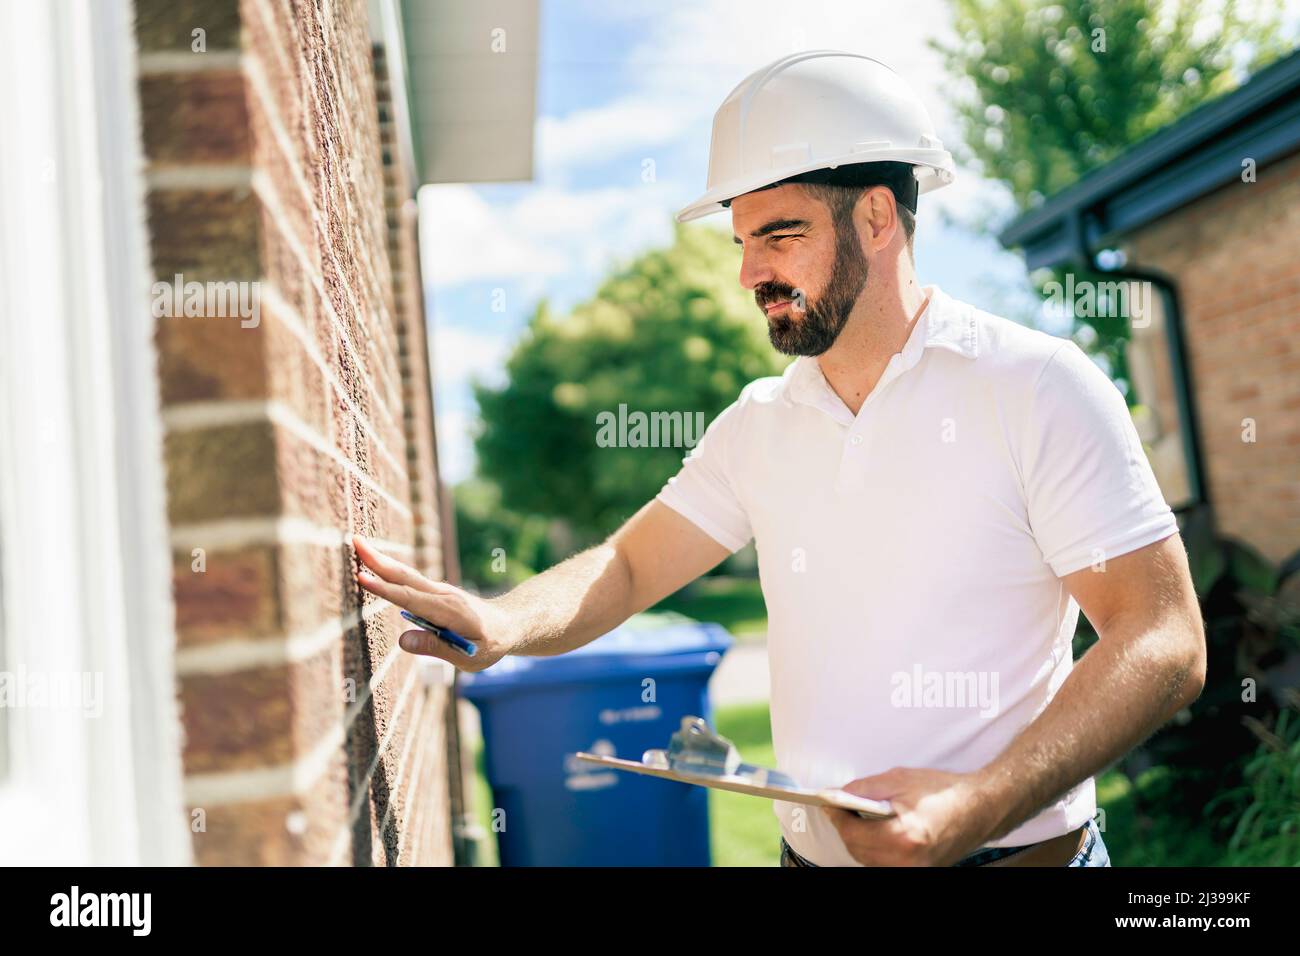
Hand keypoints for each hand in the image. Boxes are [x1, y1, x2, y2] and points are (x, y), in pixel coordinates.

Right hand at [352, 534, 515, 670]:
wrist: (509, 625)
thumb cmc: (489, 645)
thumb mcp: (468, 656)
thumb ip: (435, 648)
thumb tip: (402, 640)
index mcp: (448, 610)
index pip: (410, 599)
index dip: (385, 590)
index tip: (362, 578)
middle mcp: (442, 594)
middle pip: (405, 576)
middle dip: (379, 560)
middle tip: (355, 540)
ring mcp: (439, 590)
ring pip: (406, 574)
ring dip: (382, 560)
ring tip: (359, 545)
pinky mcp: (435, 592)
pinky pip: (410, 579)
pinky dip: (391, 569)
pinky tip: (377, 562)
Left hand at [821, 766, 996, 865]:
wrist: (980, 807)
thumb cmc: (944, 791)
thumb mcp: (900, 779)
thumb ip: (865, 788)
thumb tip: (839, 794)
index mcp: (904, 837)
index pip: (853, 833)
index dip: (837, 818)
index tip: (828, 804)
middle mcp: (908, 861)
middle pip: (858, 851)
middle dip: (846, 829)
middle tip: (840, 809)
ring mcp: (915, 870)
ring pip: (870, 861)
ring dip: (859, 841)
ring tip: (856, 819)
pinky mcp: (921, 871)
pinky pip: (886, 864)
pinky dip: (875, 850)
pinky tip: (876, 833)